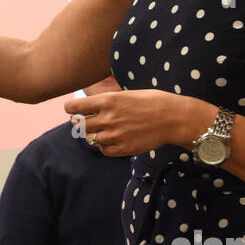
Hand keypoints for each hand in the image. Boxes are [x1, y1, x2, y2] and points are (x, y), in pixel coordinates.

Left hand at [63, 89, 196, 156]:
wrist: (173, 118)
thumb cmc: (153, 101)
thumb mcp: (126, 94)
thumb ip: (107, 102)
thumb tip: (90, 107)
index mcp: (107, 100)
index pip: (74, 108)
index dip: (71, 109)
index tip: (73, 110)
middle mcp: (107, 118)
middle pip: (79, 125)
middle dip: (81, 123)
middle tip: (88, 121)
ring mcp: (114, 135)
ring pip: (90, 139)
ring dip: (94, 135)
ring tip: (105, 130)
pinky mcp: (122, 149)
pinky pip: (104, 150)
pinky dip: (105, 146)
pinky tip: (114, 140)